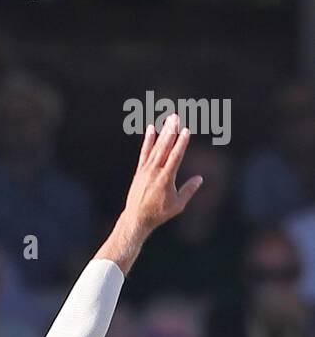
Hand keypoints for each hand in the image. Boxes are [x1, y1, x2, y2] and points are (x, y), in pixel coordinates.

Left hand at [123, 113, 202, 238]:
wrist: (136, 219)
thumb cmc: (159, 213)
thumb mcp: (177, 205)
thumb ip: (188, 190)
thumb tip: (200, 178)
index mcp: (166, 179)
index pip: (175, 157)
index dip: (181, 143)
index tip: (186, 131)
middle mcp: (155, 172)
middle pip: (164, 148)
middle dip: (171, 131)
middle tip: (176, 117)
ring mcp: (146, 170)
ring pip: (156, 148)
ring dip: (163, 132)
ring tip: (169, 119)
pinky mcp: (140, 171)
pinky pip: (145, 153)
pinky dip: (148, 141)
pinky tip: (151, 128)